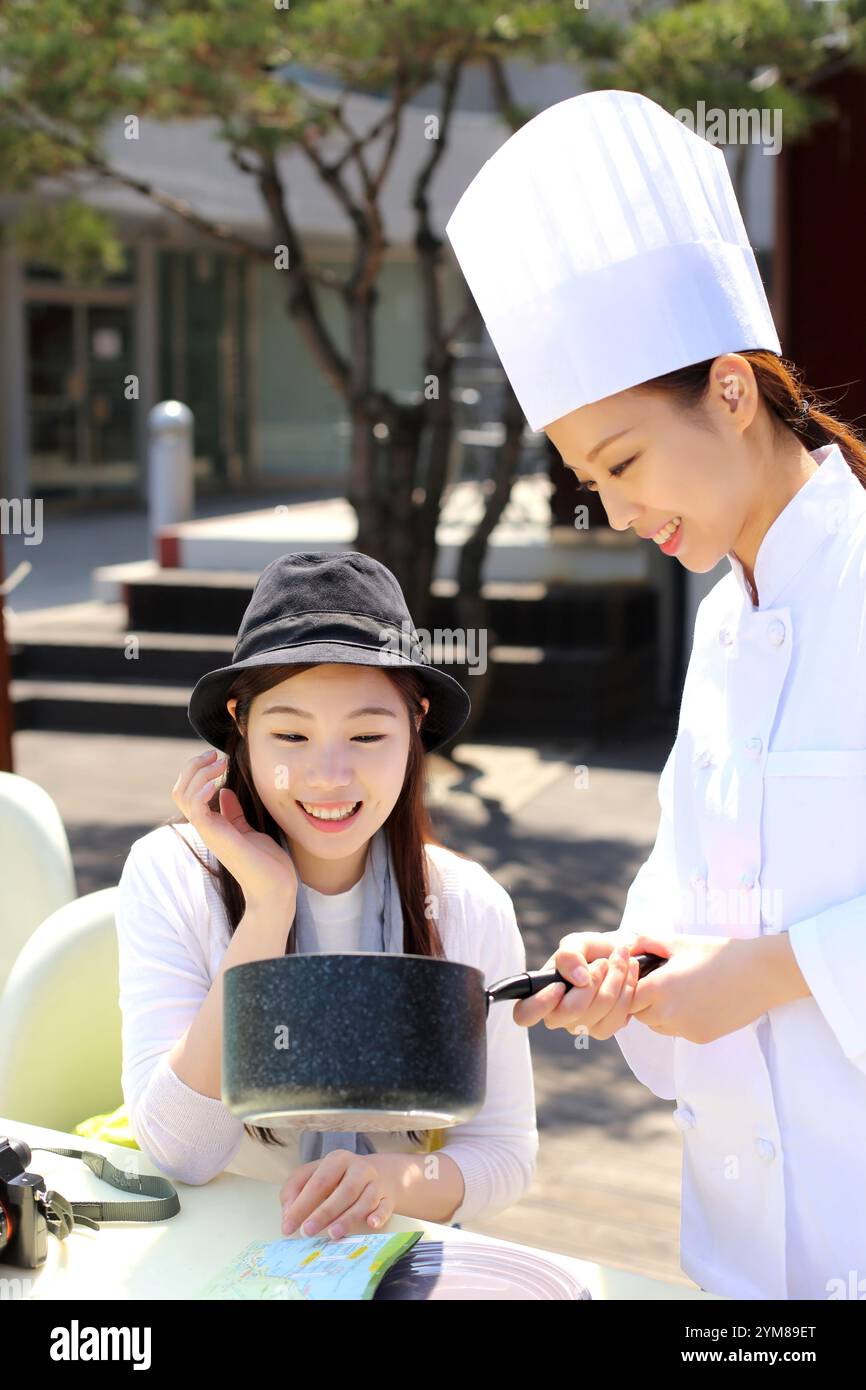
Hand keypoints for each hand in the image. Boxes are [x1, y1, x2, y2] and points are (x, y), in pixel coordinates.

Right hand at [172, 748, 297, 911]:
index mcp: (212, 823)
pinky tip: (217, 784)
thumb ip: (234, 813)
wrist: (275, 888)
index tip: (217, 758)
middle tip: (215, 755)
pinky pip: (196, 809)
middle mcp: (206, 826)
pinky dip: (202, 791)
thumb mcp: (248, 830)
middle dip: (193, 767)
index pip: (188, 792)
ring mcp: (209, 831)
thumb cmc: (266, 863)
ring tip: (219, 763)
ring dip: (199, 773)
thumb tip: (225, 792)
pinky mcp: (217, 836)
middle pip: (180, 790)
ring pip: (183, 795)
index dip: (197, 771)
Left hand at [279, 1150, 395, 1240]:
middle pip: (344, 1191)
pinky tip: (371, 1223)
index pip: (318, 1182)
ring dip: (348, 1218)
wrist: (374, 1175)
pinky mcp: (388, 1198)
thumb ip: (295, 1189)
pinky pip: (386, 1207)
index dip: (301, 1205)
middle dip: (324, 1213)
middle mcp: (359, 1169)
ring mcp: (376, 1183)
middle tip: (307, 1231)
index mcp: (337, 1159)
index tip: (288, 1226)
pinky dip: (379, 1215)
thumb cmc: (336, 1178)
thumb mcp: (313, 1175)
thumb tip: (288, 1214)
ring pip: (365, 1201)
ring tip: (332, 1233)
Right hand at [512, 930, 640, 1040]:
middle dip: (594, 980)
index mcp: (542, 994)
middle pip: (571, 1011)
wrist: (620, 956)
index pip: (524, 1014)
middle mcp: (557, 1015)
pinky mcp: (603, 1030)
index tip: (560, 984)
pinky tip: (629, 975)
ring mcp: (580, 1026)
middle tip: (604, 961)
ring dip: (616, 980)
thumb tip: (579, 978)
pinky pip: (617, 1018)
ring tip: (621, 959)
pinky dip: (627, 991)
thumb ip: (569, 955)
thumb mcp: (577, 943)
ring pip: (599, 1011)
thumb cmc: (591, 950)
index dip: (541, 1003)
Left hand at [626, 931, 772, 1042]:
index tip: (643, 976)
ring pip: (658, 1026)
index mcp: (660, 987)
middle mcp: (669, 1013)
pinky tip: (698, 1001)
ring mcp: (685, 1028)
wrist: (759, 973)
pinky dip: (681, 1020)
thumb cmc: (718, 953)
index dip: (632, 986)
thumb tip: (627, 947)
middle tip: (661, 982)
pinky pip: (679, 1031)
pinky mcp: (701, 1037)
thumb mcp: (679, 942)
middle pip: (640, 1014)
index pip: (628, 997)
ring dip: (660, 1013)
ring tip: (680, 991)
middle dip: (645, 1000)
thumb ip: (648, 942)